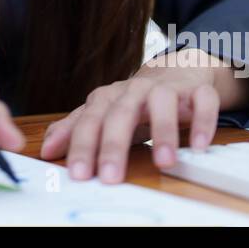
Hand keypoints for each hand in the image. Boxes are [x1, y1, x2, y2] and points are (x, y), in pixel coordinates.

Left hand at [39, 46, 248, 183]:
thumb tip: (46, 150)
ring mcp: (166, 88)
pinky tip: (198, 146)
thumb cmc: (135, 101)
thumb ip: (76, 130)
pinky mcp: (196, 90)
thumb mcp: (104, 114)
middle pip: (121, 114)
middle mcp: (134, 90)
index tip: (79, 174)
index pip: (90, 121)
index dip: (83, 146)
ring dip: (163, 132)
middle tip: (110, 177)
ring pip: (162, 103)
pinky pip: (202, 102)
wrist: (176, 70)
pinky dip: (202, 122)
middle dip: (114, 145)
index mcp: (108, 98)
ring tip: (163, 162)